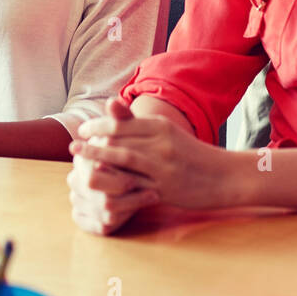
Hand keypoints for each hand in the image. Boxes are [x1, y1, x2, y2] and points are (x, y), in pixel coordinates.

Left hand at [70, 97, 225, 212]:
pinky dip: (114, 185)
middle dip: (92, 143)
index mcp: (160, 127)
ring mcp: (162, 166)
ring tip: (78, 162)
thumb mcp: (168, 133)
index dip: (98, 126)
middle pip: (119, 139)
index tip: (82, 130)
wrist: (223, 176)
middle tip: (73, 147)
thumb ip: (140, 125)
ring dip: (97, 160)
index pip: (122, 123)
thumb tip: (112, 107)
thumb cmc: (192, 154)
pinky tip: (99, 187)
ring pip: (123, 160)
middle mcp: (160, 143)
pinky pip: (134, 186)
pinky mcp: (164, 188)